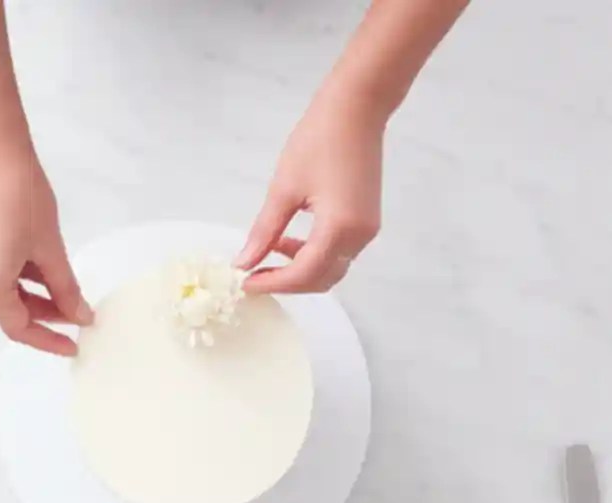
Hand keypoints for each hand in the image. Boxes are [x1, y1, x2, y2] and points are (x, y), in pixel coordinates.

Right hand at [0, 144, 91, 355]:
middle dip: (46, 316)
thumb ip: (66, 288)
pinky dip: (23, 278)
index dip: (49, 340)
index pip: (19, 327)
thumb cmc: (22, 194)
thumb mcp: (50, 248)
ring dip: (36, 296)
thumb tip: (80, 316)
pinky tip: (48, 272)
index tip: (74, 344)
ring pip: (5, 293)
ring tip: (69, 292)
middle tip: (79, 315)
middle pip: (10, 312)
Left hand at [237, 81, 385, 292]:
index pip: (303, 274)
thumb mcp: (283, 188)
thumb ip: (265, 231)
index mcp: (338, 228)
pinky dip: (313, 255)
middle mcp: (359, 237)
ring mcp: (366, 230)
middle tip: (253, 275)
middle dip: (287, 283)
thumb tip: (244, 262)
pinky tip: (288, 240)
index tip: (244, 283)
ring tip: (267, 254)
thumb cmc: (318, 140)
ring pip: (331, 268)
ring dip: (300, 269)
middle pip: (321, 279)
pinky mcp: (366, 221)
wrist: (357, 108)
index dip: (273, 283)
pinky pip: (339, 252)